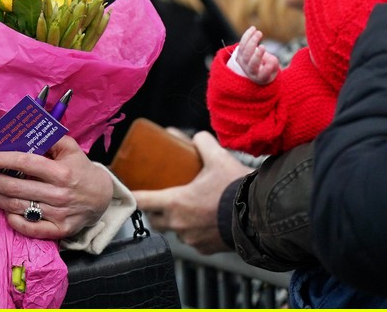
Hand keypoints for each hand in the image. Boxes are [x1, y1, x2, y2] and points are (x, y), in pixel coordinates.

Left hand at [0, 135, 113, 239]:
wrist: (101, 197)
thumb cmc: (80, 169)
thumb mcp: (70, 148)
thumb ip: (50, 138)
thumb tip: (23, 134)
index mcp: (61, 172)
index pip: (25, 163)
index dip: (1, 159)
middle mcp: (59, 194)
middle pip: (17, 187)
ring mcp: (59, 214)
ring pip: (19, 207)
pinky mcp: (59, 230)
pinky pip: (30, 228)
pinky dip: (14, 221)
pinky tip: (7, 212)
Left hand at [132, 131, 250, 253]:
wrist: (259, 216)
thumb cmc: (235, 188)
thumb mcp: (218, 158)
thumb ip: (203, 143)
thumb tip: (196, 136)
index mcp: (176, 202)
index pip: (143, 201)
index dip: (132, 195)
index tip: (126, 192)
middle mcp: (179, 224)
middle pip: (155, 220)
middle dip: (155, 211)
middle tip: (161, 198)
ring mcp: (192, 239)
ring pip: (175, 232)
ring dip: (177, 222)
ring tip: (188, 209)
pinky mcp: (206, 249)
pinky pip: (193, 241)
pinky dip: (195, 232)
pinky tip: (206, 221)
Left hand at [233, 26, 277, 85]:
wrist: (254, 70)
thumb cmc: (267, 70)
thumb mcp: (273, 70)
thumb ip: (273, 65)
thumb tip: (270, 60)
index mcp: (260, 77)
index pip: (263, 74)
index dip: (267, 69)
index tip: (272, 62)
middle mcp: (249, 71)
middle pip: (251, 63)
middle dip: (257, 55)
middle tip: (264, 46)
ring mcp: (243, 62)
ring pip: (245, 52)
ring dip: (252, 41)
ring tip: (259, 32)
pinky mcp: (240, 53)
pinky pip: (242, 43)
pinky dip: (247, 35)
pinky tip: (253, 28)